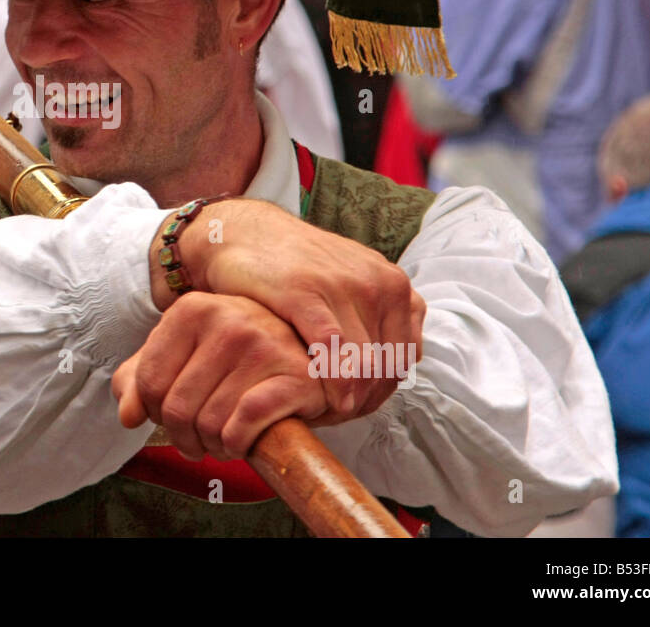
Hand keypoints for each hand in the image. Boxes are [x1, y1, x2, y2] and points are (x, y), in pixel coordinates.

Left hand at [113, 292, 356, 460]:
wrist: (312, 360)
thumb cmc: (238, 362)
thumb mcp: (184, 358)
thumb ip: (142, 379)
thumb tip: (128, 415)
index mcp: (193, 308)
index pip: (147, 381)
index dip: (153, 413)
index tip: (169, 419)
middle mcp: (228, 317)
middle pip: (176, 408)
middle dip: (183, 437)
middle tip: (196, 441)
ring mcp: (264, 343)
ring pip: (209, 423)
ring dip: (212, 446)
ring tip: (221, 441)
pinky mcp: (295, 375)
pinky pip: (243, 426)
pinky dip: (236, 445)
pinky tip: (240, 442)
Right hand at [149, 199, 424, 417]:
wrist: (243, 233)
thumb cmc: (295, 269)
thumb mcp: (350, 285)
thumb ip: (377, 319)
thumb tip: (399, 367)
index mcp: (393, 284)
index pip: (406, 356)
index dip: (384, 391)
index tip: (355, 407)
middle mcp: (378, 282)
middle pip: (387, 366)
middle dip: (363, 400)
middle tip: (335, 416)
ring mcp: (343, 285)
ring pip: (364, 365)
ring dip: (346, 399)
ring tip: (322, 411)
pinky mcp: (304, 292)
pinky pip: (332, 350)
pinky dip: (331, 382)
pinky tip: (320, 400)